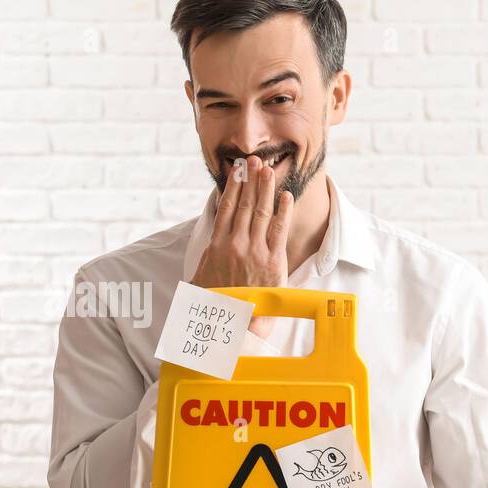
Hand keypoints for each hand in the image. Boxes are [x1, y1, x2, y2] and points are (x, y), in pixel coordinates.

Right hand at [189, 155, 293, 337]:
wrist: (232, 326)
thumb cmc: (216, 307)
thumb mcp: (201, 280)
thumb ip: (208, 261)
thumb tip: (210, 250)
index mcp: (216, 246)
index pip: (226, 208)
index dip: (233, 187)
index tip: (238, 171)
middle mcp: (235, 244)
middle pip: (243, 204)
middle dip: (251, 180)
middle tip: (255, 161)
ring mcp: (254, 251)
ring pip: (260, 212)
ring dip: (265, 188)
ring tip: (268, 170)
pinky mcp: (273, 262)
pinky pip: (279, 230)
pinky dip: (282, 211)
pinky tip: (285, 196)